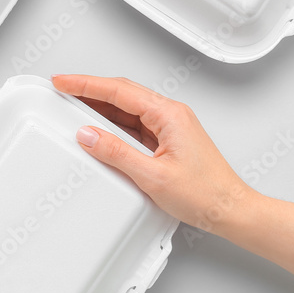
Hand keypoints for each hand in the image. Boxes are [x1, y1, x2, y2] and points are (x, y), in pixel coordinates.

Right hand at [51, 74, 257, 232]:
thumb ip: (117, 153)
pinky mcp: (168, 139)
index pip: (119, 91)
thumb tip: (89, 135)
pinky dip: (113, 121)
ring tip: (74, 104)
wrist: (230, 210)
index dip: (87, 84)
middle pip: (122, 92)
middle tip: (63, 87)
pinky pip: (134, 122)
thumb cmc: (206, 194)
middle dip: (90, 88)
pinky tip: (99, 126)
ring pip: (128, 106)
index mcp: (169, 115)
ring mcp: (170, 126)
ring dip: (100, 104)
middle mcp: (171, 114)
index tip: (64, 82)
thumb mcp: (153, 176)